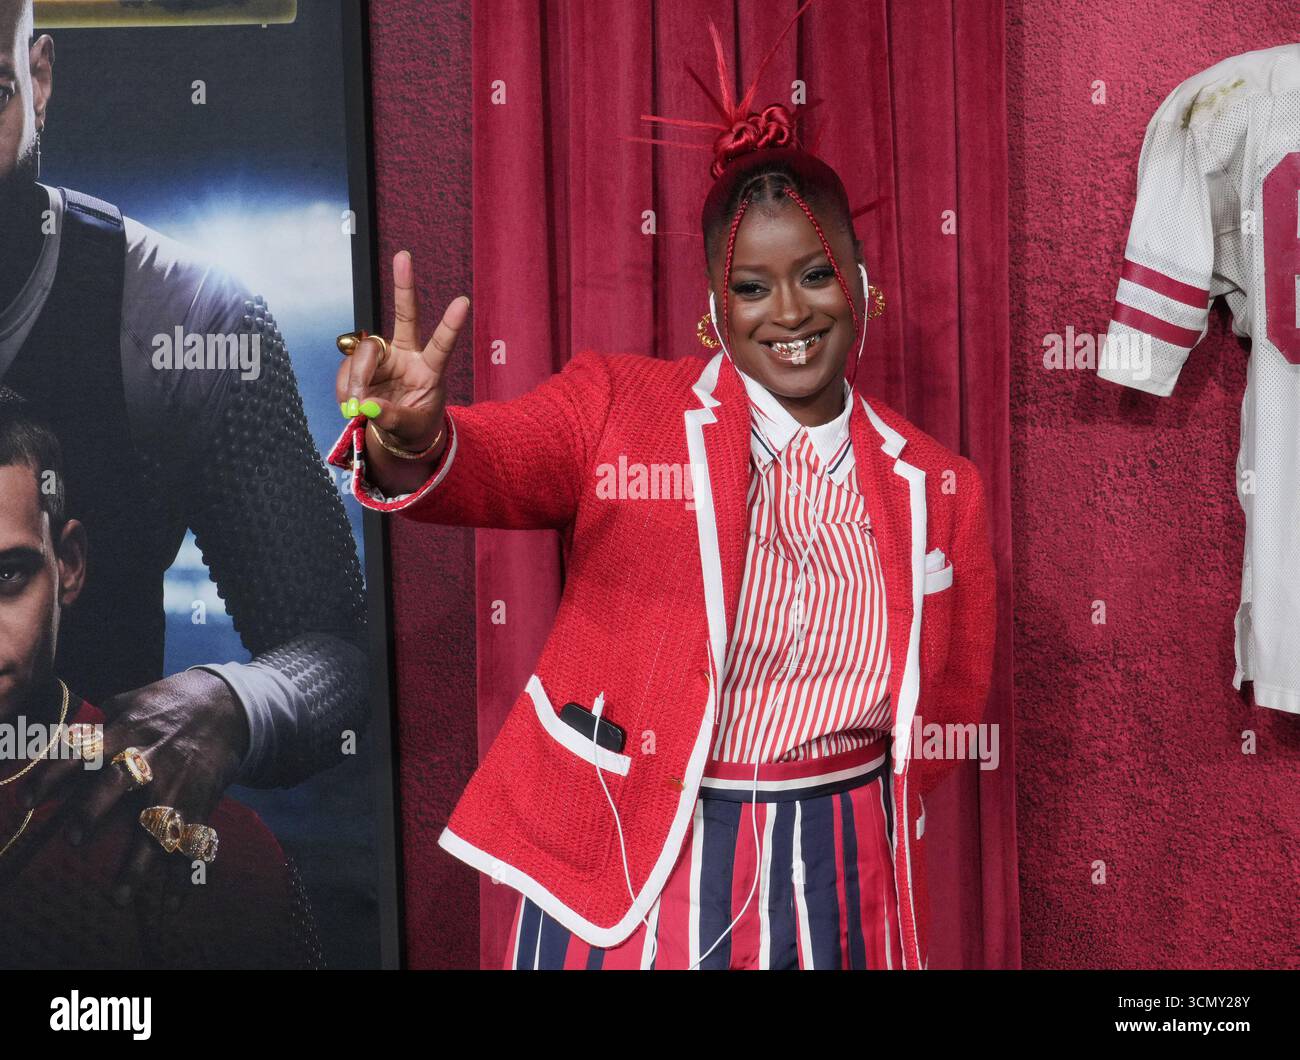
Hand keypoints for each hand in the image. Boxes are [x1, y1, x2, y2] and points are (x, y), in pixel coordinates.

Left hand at [22, 669, 249, 909]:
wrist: (228, 705)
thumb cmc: (170, 704)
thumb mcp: (131, 702)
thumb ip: (99, 725)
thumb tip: (59, 747)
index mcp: (126, 732)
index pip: (83, 752)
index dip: (54, 775)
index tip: (30, 802)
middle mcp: (151, 758)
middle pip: (119, 783)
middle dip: (94, 810)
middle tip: (74, 841)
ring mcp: (178, 782)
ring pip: (157, 823)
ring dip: (139, 863)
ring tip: (120, 897)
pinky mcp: (202, 799)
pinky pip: (193, 840)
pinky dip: (186, 874)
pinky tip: (173, 904)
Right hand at [337, 250, 468, 452]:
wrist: (397, 434)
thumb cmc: (415, 426)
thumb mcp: (411, 428)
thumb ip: (393, 418)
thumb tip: (369, 406)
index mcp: (429, 370)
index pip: (442, 345)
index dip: (450, 325)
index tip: (463, 302)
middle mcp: (407, 355)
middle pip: (405, 316)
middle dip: (404, 286)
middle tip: (404, 256)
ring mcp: (383, 357)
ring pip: (365, 352)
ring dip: (357, 380)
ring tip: (358, 407)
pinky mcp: (361, 365)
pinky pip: (347, 370)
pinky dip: (346, 390)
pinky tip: (351, 405)